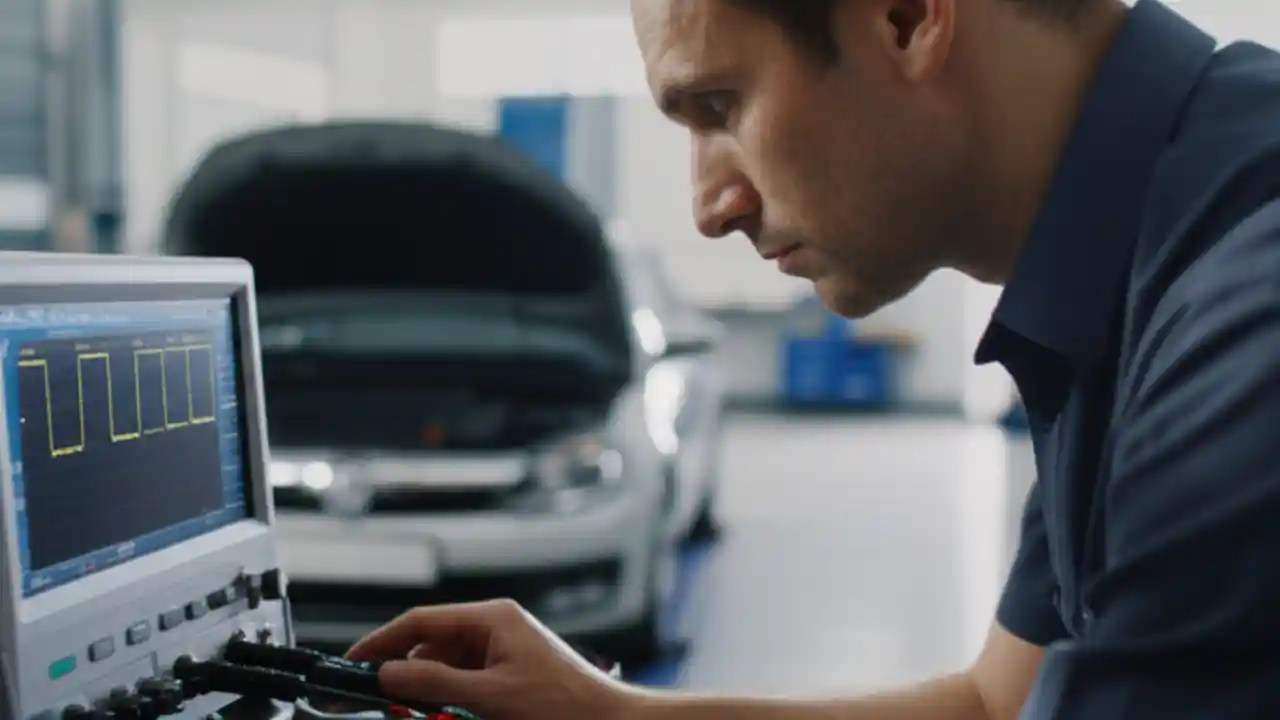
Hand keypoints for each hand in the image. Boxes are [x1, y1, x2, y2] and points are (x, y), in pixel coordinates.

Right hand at [345, 599, 641, 719]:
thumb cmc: (565, 705)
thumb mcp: (490, 695)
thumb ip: (434, 683)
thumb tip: (388, 675)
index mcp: (492, 618)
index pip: (421, 621)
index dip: (383, 641)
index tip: (355, 663)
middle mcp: (496, 628)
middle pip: (430, 644)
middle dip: (405, 673)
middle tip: (380, 699)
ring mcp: (503, 651)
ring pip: (446, 667)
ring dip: (427, 691)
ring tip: (416, 712)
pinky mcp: (510, 675)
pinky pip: (466, 682)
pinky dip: (449, 699)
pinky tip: (444, 713)